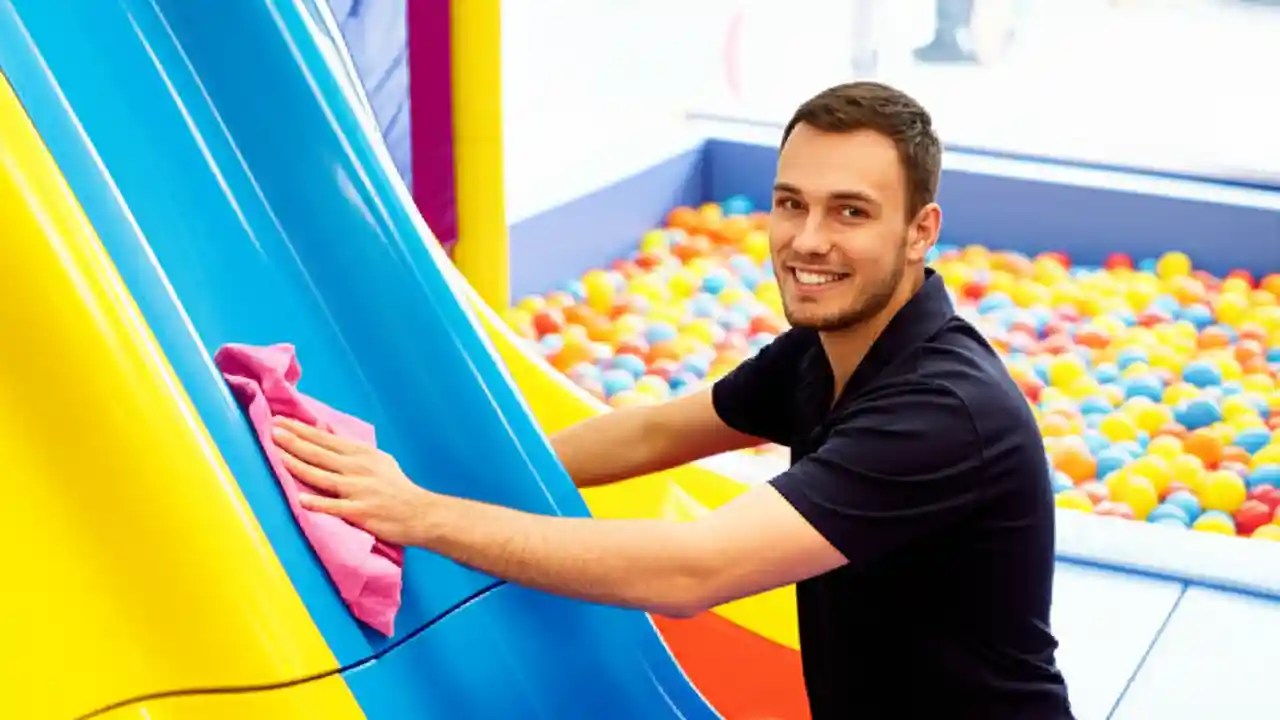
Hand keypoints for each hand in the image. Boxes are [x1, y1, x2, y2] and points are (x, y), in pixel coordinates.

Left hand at [270, 415, 430, 545]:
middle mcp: (358, 468)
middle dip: (294, 441)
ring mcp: (358, 490)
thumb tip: (324, 429)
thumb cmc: (396, 486)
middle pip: (320, 453)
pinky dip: (318, 503)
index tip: (281, 421)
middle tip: (272, 430)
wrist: (419, 512)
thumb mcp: (377, 459)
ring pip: (322, 476)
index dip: (302, 430)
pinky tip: (301, 499)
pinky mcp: (360, 512)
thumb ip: (349, 447)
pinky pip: (335, 507)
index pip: (325, 439)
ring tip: (277, 455)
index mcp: (361, 454)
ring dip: (298, 465)